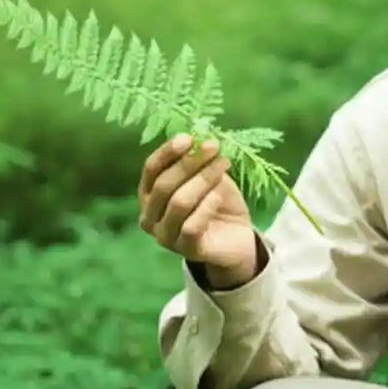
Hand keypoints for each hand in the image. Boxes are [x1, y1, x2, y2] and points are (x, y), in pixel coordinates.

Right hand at [138, 133, 258, 287]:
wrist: (238, 238)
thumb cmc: (217, 203)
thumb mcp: (207, 177)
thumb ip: (199, 162)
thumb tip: (201, 140)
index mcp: (150, 195)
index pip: (151, 170)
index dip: (167, 152)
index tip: (188, 138)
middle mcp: (150, 217)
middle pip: (164, 185)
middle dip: (190, 163)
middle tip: (214, 146)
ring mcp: (165, 236)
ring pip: (179, 203)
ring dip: (203, 179)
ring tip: (223, 165)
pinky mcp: (186, 250)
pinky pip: (191, 226)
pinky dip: (206, 207)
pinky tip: (218, 196)